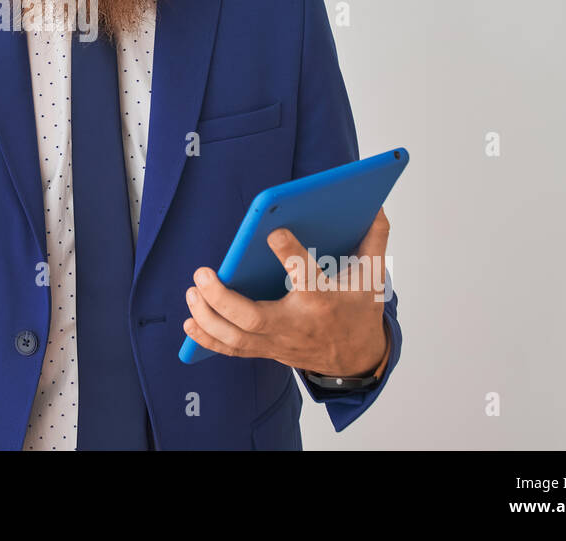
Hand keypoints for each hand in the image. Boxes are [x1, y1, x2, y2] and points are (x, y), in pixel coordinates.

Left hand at [183, 208, 390, 375]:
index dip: (289, 253)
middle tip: (202, 273)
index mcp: (322, 300)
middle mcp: (295, 324)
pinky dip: (207, 338)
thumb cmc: (358, 312)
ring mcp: (277, 342)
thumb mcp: (372, 278)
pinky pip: (232, 349)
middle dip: (223, 299)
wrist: (355, 358)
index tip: (272, 231)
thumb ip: (373, 241)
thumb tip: (376, 207)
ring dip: (208, 317)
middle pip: (253, 318)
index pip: (305, 276)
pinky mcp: (266, 350)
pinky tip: (190, 321)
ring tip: (192, 291)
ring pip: (236, 337)